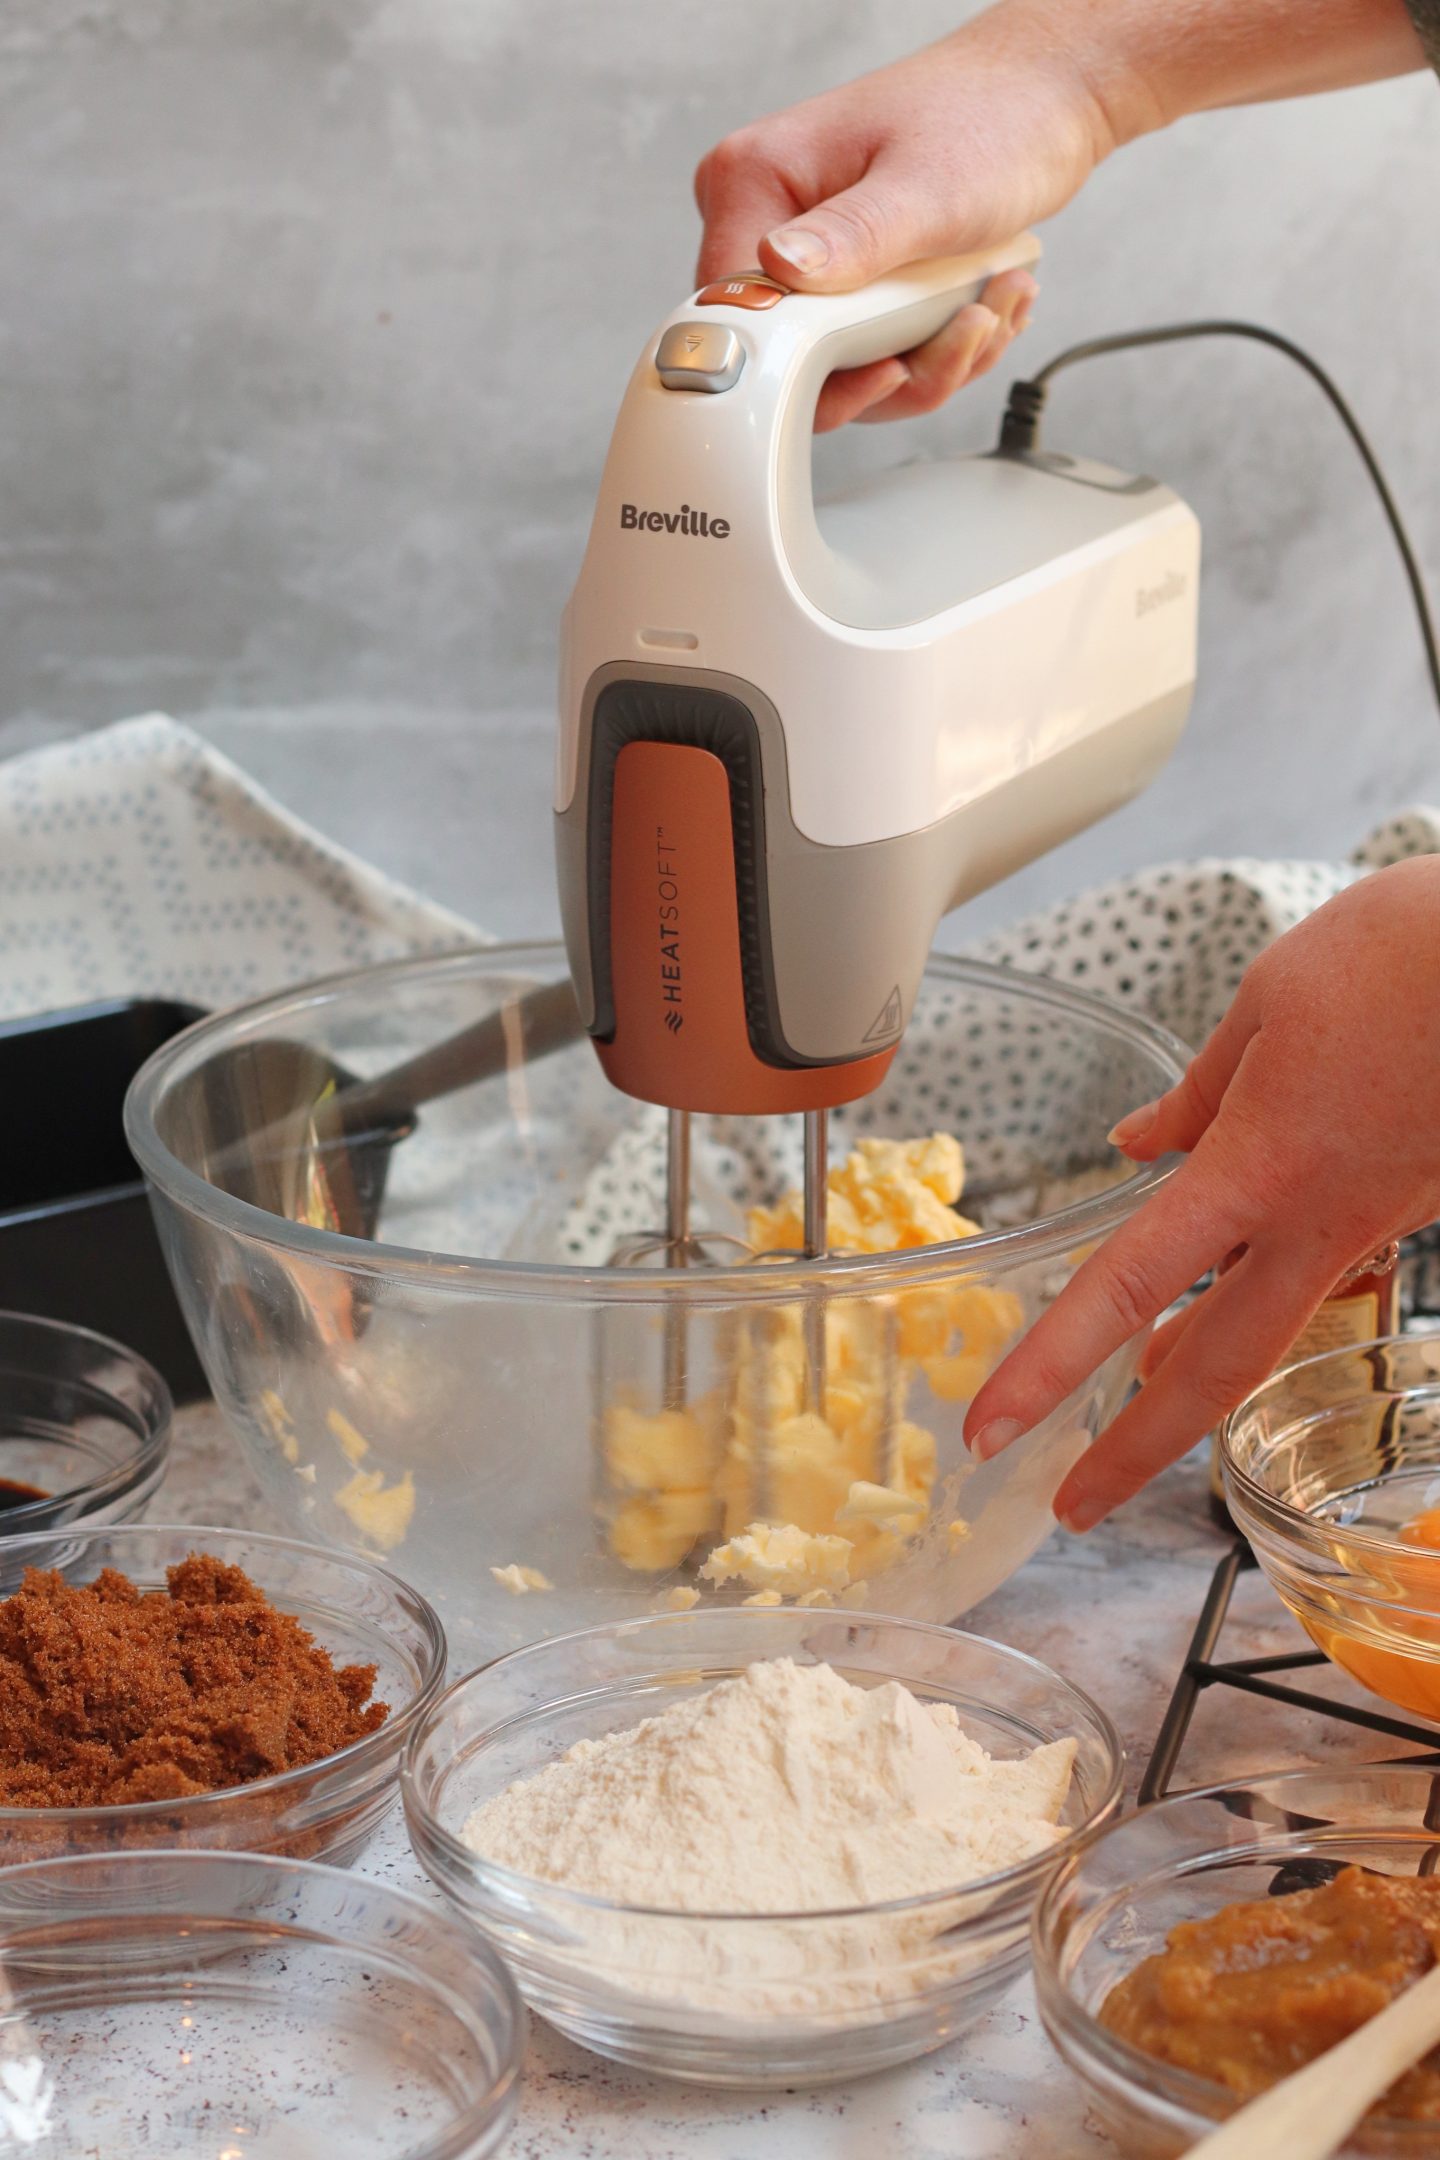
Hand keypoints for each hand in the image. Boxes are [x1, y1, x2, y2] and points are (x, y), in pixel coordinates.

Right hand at [693, 5, 1119, 428]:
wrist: (1046, 98)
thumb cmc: (992, 115)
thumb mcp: (926, 186)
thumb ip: (854, 235)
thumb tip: (780, 270)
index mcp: (755, 181)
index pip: (743, 316)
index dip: (812, 367)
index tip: (889, 369)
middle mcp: (768, 223)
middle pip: (799, 359)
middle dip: (898, 369)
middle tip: (970, 327)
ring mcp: (809, 259)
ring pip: (847, 370)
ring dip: (933, 362)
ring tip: (992, 305)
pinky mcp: (849, 283)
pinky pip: (877, 358)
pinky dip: (939, 351)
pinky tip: (985, 306)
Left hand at [963, 857, 1439, 1529]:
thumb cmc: (1414, 950)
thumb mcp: (1272, 1000)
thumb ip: (1199, 1091)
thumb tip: (1139, 1142)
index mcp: (1260, 1165)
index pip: (1127, 1287)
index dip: (1049, 1366)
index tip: (992, 1427)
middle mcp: (1323, 1219)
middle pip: (1217, 1367)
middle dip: (1138, 1448)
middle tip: (1076, 1503)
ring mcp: (1384, 1222)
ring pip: (1276, 1317)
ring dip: (1203, 1358)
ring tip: (1145, 1388)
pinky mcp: (1424, 1204)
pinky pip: (1330, 1252)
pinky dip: (1276, 1264)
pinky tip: (1253, 1247)